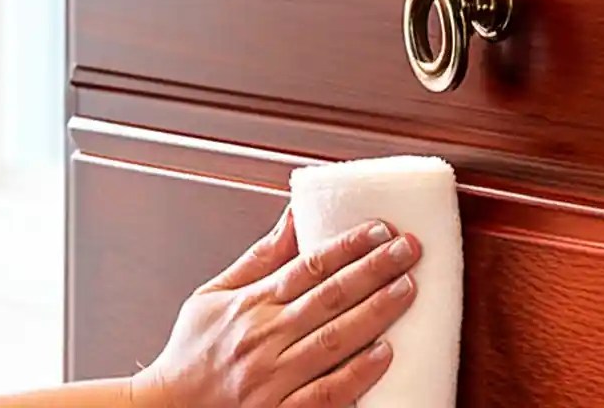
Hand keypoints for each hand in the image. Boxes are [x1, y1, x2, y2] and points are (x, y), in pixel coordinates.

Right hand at [131, 206, 420, 407]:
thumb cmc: (192, 353)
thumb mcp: (213, 296)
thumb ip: (258, 258)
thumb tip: (294, 213)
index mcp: (249, 305)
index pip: (308, 266)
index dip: (348, 245)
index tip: (381, 227)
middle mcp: (262, 339)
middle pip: (328, 297)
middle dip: (374, 269)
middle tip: (411, 248)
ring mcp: (271, 379)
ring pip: (333, 341)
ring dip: (375, 313)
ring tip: (408, 288)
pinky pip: (326, 394)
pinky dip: (357, 374)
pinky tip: (386, 355)